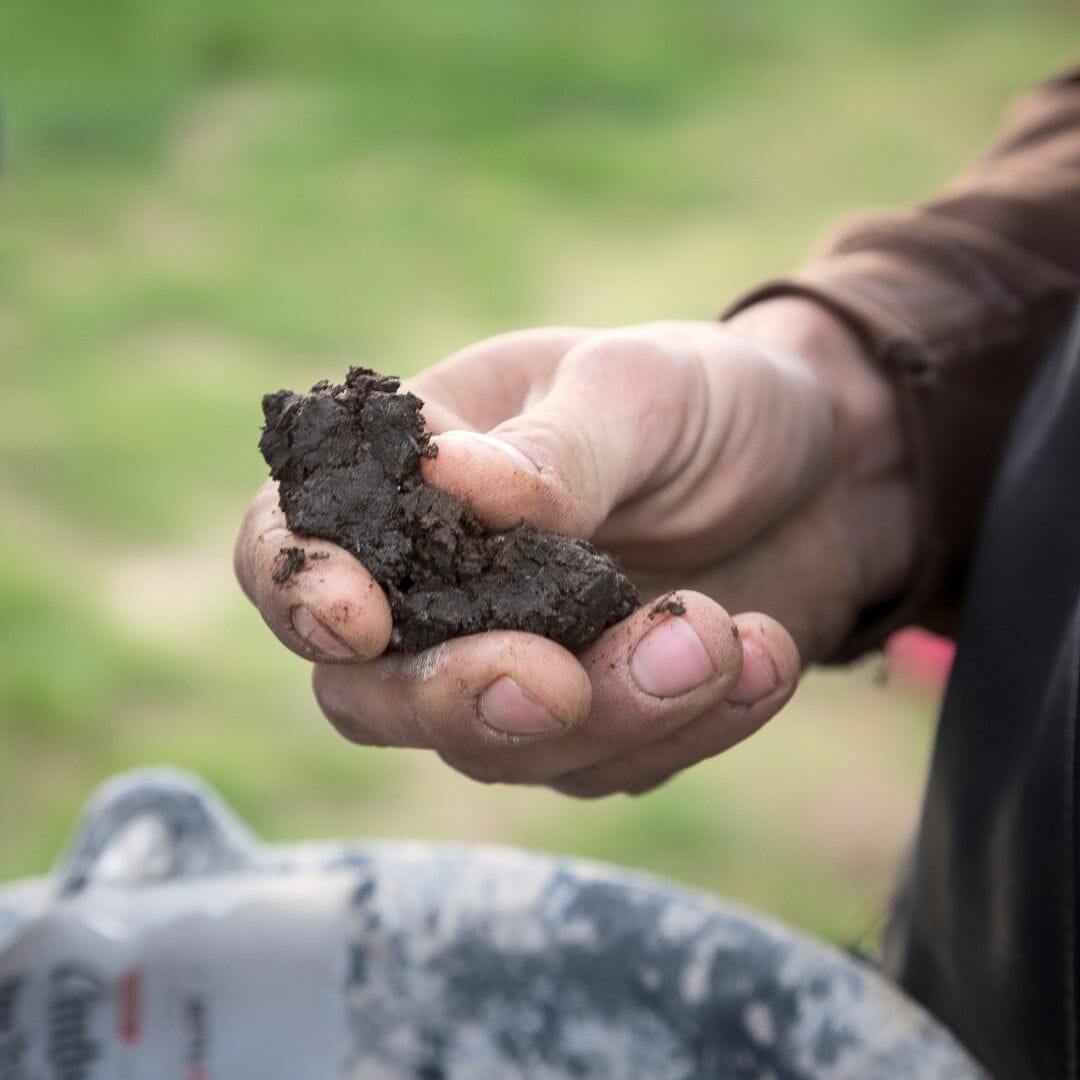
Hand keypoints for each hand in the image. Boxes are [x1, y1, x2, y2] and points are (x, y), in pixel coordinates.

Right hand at [235, 300, 913, 794]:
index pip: (290, 546)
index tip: (356, 620)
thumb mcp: (637, 388)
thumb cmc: (702, 400)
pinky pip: (614, 763)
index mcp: (408, 480)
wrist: (821, 465)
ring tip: (716, 636)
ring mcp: (514, 669)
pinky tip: (762, 652)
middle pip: (372, 695)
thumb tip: (452, 483)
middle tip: (554, 681)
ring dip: (610, 712)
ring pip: (501, 748)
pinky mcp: (597, 726)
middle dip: (456, 699)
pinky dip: (691, 723)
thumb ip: (554, 448)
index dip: (296, 592)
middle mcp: (437, 594)